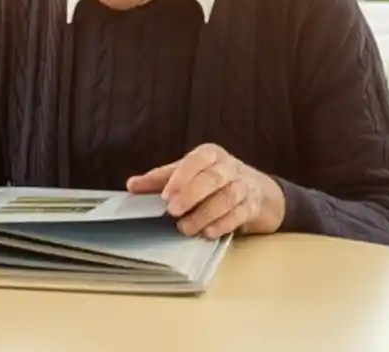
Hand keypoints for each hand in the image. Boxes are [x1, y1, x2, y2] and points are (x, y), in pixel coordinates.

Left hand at [126, 144, 285, 238]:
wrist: (257, 191)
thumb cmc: (212, 180)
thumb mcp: (187, 174)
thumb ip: (161, 179)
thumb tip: (132, 185)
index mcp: (210, 154)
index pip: (196, 161)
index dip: (181, 177)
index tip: (165, 196)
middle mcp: (229, 167)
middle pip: (213, 178)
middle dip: (191, 195)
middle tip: (172, 211)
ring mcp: (244, 186)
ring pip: (227, 198)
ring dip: (205, 214)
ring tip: (185, 228)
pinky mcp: (252, 206)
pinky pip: (240, 214)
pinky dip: (223, 224)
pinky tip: (207, 233)